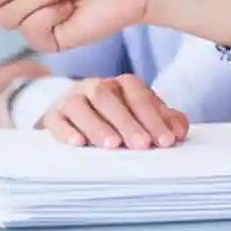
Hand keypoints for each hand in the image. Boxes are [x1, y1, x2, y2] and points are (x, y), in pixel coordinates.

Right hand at [42, 75, 188, 149]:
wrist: (71, 121)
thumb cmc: (114, 121)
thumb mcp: (141, 119)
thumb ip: (162, 121)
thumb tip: (178, 130)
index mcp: (120, 85)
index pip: (138, 95)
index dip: (153, 117)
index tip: (166, 140)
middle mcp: (94, 87)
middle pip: (108, 97)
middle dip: (127, 121)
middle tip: (142, 144)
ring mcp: (71, 99)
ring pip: (80, 105)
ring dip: (98, 125)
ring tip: (112, 144)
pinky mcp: (52, 116)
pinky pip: (56, 120)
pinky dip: (66, 131)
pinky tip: (78, 143)